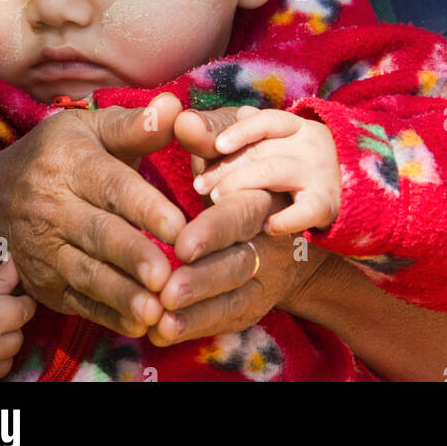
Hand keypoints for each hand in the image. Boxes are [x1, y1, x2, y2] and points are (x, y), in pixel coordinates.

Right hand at [0, 92, 187, 337]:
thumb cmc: (58, 156)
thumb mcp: (89, 129)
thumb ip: (136, 124)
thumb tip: (174, 105)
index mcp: (70, 165)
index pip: (111, 187)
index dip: (145, 207)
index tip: (179, 225)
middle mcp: (53, 209)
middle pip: (98, 234)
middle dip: (133, 255)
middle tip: (168, 274)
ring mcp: (46, 252)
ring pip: (88, 274)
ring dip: (122, 294)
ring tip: (156, 308)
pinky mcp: (46, 286)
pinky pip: (80, 303)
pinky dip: (109, 316)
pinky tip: (140, 324)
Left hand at [146, 107, 332, 345]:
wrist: (284, 218)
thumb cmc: (237, 171)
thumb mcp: (226, 148)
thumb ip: (203, 134)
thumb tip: (179, 115)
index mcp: (264, 189)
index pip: (244, 209)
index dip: (216, 225)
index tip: (185, 235)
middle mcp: (272, 230)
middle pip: (242, 249)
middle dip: (207, 263)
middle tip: (169, 282)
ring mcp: (268, 270)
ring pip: (237, 287)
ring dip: (200, 300)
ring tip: (162, 311)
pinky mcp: (257, 299)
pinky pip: (231, 314)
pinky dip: (198, 323)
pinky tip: (165, 330)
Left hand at [191, 105, 341, 233]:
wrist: (353, 192)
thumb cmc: (298, 168)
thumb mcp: (276, 146)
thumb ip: (245, 133)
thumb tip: (212, 116)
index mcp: (296, 127)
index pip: (267, 120)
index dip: (240, 131)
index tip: (216, 146)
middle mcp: (309, 144)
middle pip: (262, 150)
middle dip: (226, 167)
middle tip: (199, 186)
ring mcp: (319, 173)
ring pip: (274, 171)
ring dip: (241, 184)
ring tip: (216, 199)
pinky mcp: (327, 204)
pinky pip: (305, 210)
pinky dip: (286, 219)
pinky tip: (266, 226)